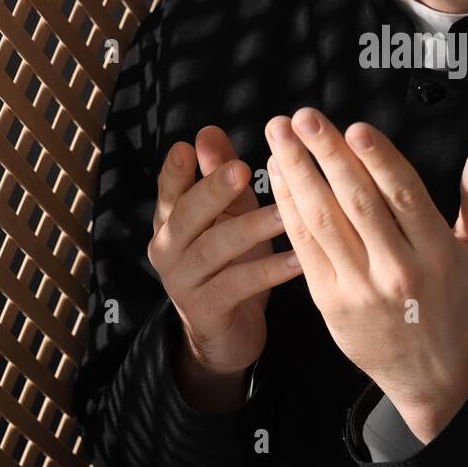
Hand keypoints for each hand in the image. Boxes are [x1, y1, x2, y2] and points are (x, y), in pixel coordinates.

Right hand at [147, 124, 303, 376]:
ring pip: (215, 248)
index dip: (176, 170)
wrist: (226, 335)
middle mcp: (168, 249)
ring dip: (251, 227)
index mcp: (171, 221)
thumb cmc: (231, 263)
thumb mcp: (227, 216)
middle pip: (186, 215)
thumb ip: (220, 177)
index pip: (168, 190)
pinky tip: (299, 259)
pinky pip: (238, 284)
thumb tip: (209, 131)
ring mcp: (183, 281)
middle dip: (213, 191)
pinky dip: (270, 270)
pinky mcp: (206, 310)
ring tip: (284, 212)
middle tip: (240, 169)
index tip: (189, 145)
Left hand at [264, 108, 467, 440]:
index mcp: (436, 252)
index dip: (378, 160)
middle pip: (357, 203)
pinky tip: (280, 176)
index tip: (354, 127)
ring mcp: (359, 287)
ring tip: (278, 135)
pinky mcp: (329, 301)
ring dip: (297, 174)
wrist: (429, 372)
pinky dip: (289, 209)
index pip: (403, 196)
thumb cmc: (457, 301)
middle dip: (326, 155)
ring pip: (323, 222)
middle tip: (302, 118)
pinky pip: (305, 248)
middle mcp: (396, 269)